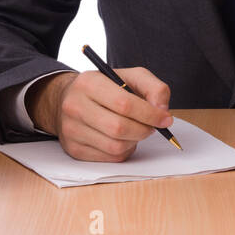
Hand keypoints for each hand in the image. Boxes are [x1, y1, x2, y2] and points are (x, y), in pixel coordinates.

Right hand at [30, 68, 172, 161]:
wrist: (69, 99)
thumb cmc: (105, 88)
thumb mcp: (130, 77)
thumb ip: (153, 88)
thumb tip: (162, 112)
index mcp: (89, 82)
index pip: (124, 104)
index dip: (150, 114)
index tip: (165, 119)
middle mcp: (75, 106)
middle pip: (119, 128)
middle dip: (144, 130)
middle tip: (152, 126)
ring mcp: (71, 130)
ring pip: (115, 146)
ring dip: (134, 141)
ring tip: (136, 130)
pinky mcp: (73, 149)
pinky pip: (109, 158)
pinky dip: (124, 151)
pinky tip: (122, 139)